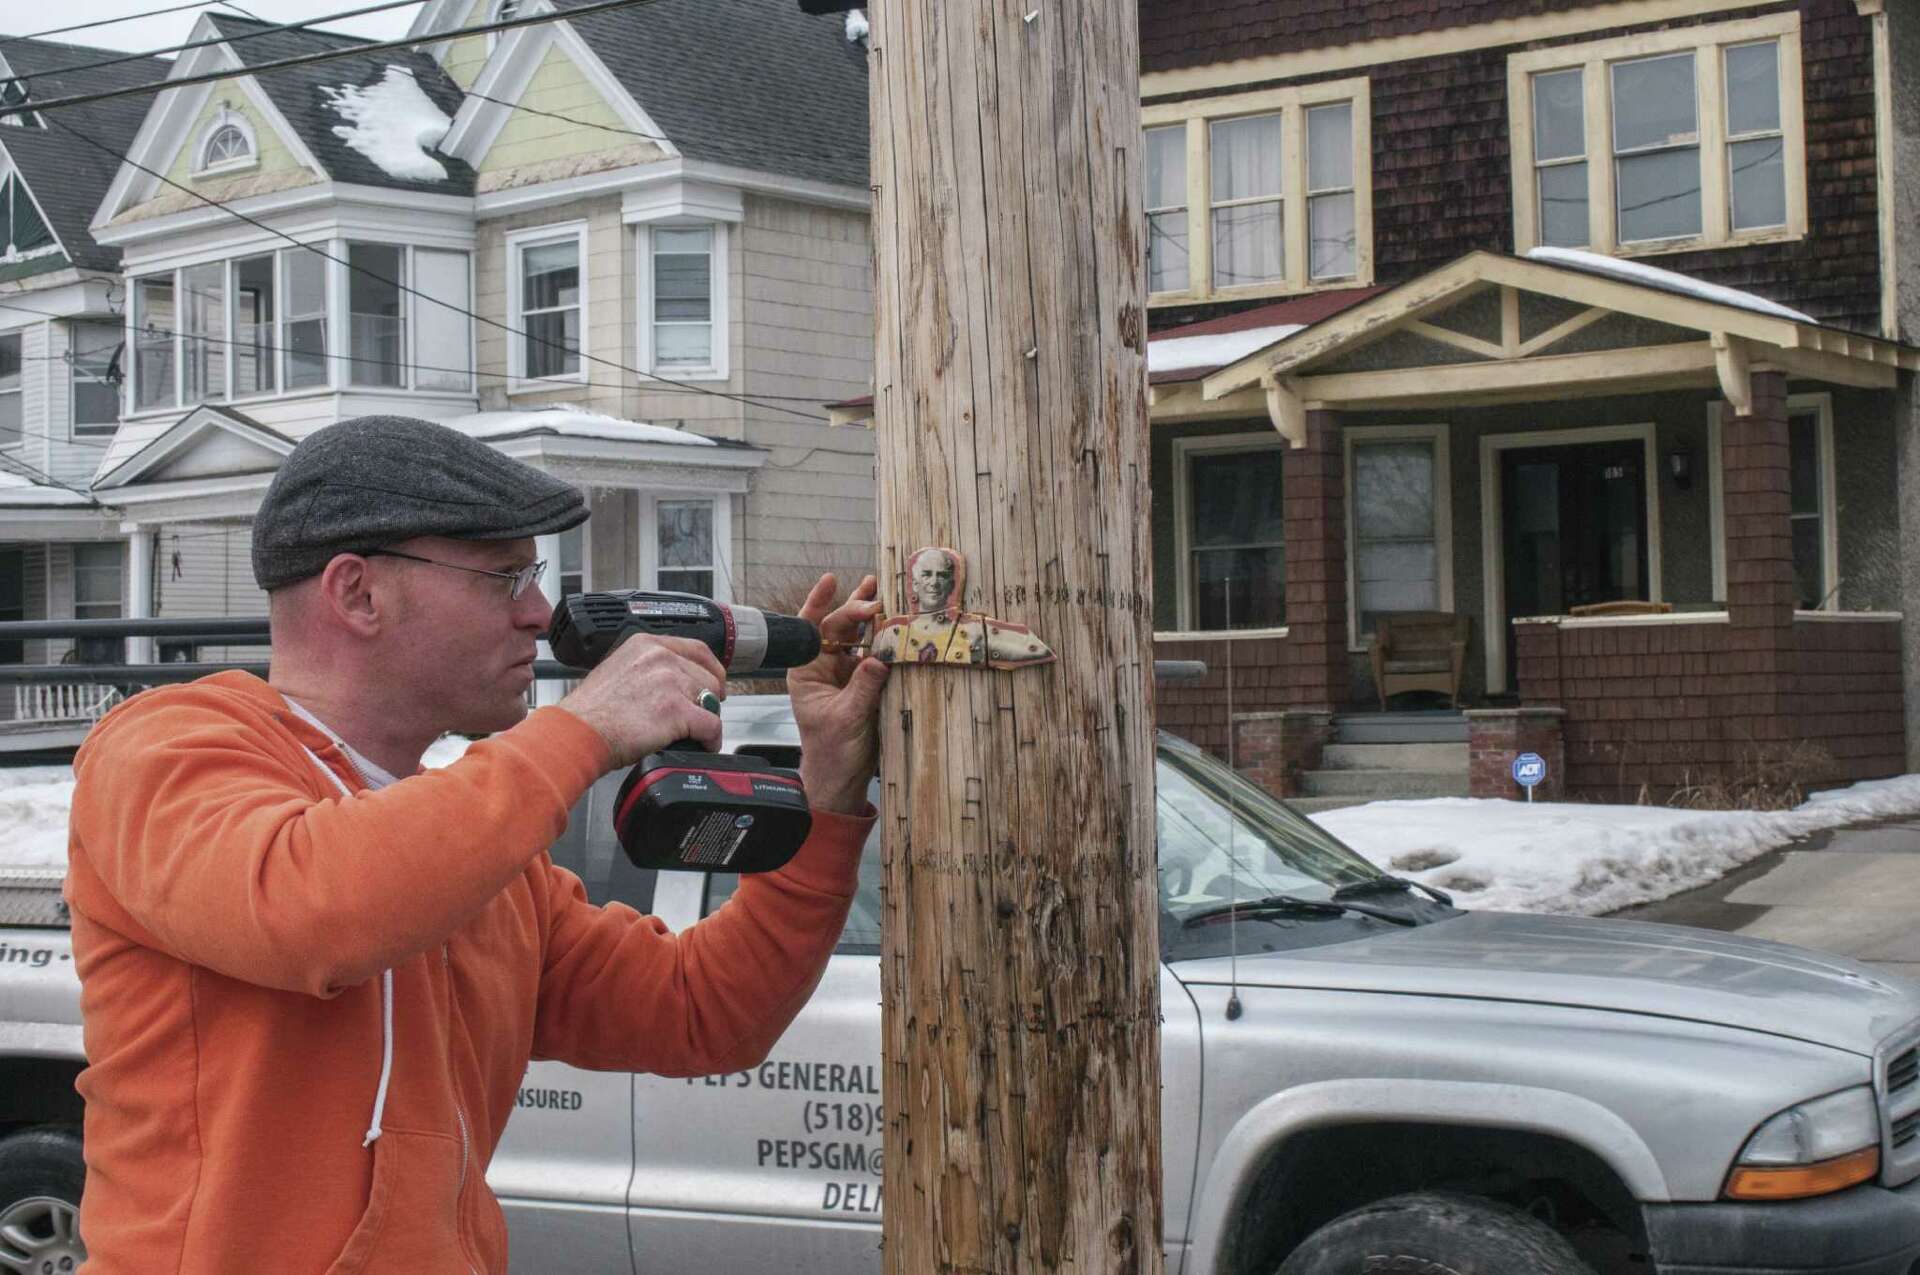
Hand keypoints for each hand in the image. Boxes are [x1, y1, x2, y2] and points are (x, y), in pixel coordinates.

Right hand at [557, 634, 727, 767]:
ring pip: (712, 700)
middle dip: (710, 698)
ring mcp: (670, 682)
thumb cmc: (591, 711)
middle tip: (702, 714)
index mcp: (646, 645)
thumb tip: (670, 682)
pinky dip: (711, 739)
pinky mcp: (676, 710)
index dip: (711, 669)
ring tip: (698, 732)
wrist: (578, 732)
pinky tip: (703, 744)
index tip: (714, 682)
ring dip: (708, 718)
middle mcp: (661, 657)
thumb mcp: (617, 670)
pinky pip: (711, 725)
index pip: (697, 649)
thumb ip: (647, 669)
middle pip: (709, 676)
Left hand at [790, 574, 887, 814]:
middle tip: (876, 593)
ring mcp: (845, 672)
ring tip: (885, 592)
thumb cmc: (832, 752)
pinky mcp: (865, 681)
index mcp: (807, 671)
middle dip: (855, 607)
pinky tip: (899, 623)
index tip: (831, 581)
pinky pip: (875, 653)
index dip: (819, 602)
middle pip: (837, 627)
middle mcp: (824, 666)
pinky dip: (886, 639)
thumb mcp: (846, 718)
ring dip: (871, 616)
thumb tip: (878, 658)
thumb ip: (862, 688)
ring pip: (857, 636)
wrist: (844, 777)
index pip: (809, 629)